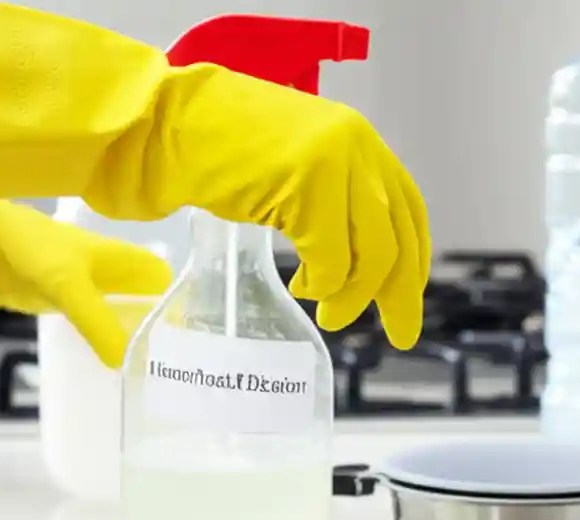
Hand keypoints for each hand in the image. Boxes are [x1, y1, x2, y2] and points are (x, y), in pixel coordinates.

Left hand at [0, 163, 170, 367]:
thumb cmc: (32, 250)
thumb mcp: (68, 285)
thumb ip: (97, 321)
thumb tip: (124, 362)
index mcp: (128, 261)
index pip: (170, 287)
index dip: (183, 310)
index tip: (195, 344)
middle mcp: (118, 275)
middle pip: (154, 305)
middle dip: (166, 333)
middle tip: (179, 371)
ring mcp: (96, 290)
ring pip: (130, 317)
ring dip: (139, 341)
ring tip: (154, 376)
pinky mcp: (75, 305)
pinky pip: (105, 326)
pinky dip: (113, 343)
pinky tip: (118, 366)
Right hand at [86, 66, 431, 348]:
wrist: (165, 125)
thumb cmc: (213, 151)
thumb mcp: (293, 165)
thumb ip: (332, 196)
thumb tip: (362, 261)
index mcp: (358, 139)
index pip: (407, 209)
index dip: (413, 260)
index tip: (407, 300)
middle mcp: (356, 145)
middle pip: (399, 236)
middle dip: (398, 293)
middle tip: (398, 334)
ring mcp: (335, 162)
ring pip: (373, 253)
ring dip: (353, 296)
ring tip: (330, 314)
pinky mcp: (307, 184)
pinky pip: (332, 258)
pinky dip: (322, 284)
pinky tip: (302, 286)